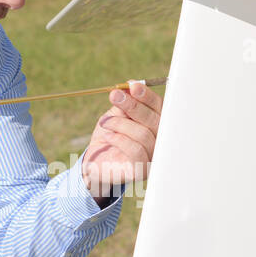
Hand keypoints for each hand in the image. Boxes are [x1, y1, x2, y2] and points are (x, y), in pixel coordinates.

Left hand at [81, 79, 161, 199]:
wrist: (95, 162)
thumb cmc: (109, 136)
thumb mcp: (116, 115)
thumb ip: (125, 102)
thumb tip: (131, 85)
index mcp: (157, 125)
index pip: (160, 108)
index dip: (147, 96)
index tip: (132, 86)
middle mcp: (160, 141)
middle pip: (155, 120)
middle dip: (134, 105)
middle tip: (114, 95)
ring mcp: (153, 157)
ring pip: (144, 134)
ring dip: (120, 124)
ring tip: (105, 123)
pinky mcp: (142, 171)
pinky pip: (136, 150)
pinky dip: (119, 139)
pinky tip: (107, 136)